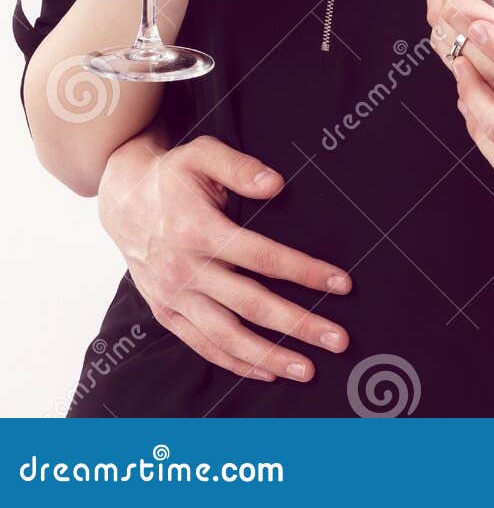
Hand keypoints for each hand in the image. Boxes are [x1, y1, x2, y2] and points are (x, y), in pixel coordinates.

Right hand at [97, 133, 352, 382]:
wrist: (121, 200)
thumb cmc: (171, 175)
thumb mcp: (202, 153)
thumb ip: (239, 167)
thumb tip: (276, 184)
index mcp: (198, 230)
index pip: (262, 256)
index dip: (304, 271)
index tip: (342, 283)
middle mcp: (185, 269)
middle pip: (251, 304)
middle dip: (298, 324)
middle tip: (338, 339)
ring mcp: (174, 296)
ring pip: (226, 336)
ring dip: (269, 356)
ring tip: (307, 369)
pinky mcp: (166, 313)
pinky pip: (202, 345)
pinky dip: (234, 362)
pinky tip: (265, 370)